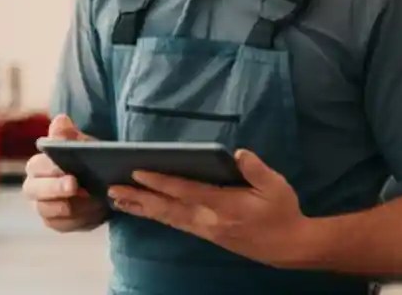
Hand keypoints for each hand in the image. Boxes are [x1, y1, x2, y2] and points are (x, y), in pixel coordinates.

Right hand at [22, 114, 108, 232]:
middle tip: (75, 185)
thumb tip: (61, 120)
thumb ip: (70, 135)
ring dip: (71, 205)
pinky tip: (93, 212)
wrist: (100, 184)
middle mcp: (34, 187)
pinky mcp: (54, 223)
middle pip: (35, 190)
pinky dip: (78, 219)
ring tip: (92, 199)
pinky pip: (61, 225)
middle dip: (55, 188)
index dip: (50, 167)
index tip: (66, 167)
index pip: (37, 166)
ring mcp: (42, 207)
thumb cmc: (86, 159)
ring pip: (48, 210)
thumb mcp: (82, 144)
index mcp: (38, 165)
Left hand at [107, 149, 315, 268]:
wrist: (288, 247)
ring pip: (168, 219)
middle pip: (168, 209)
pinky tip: (146, 210)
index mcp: (224, 206)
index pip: (186, 191)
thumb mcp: (276, 186)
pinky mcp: (208, 235)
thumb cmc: (282, 212)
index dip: (161, 182)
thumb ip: (256, 169)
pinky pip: (176, 224)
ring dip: (143, 209)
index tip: (139, 172)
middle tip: (113, 190)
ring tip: (119, 200)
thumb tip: (237, 153)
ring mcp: (206, 230)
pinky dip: (157, 216)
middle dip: (140, 198)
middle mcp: (209, 220)